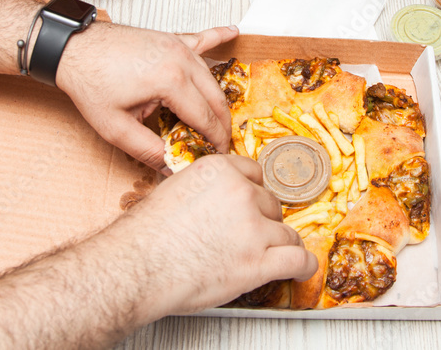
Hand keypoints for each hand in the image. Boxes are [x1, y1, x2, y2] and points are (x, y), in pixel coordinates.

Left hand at [56, 22, 236, 169]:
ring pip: (211, 76)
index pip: (206, 118)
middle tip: (218, 143)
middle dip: (221, 124)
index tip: (216, 154)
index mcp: (171, 81)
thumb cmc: (89, 81)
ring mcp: (177, 45)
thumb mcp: (115, 128)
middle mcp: (181, 59)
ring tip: (215, 120)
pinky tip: (232, 32)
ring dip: (215, 99)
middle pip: (216, 98)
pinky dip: (218, 38)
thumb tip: (170, 167)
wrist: (72, 48)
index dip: (214, 141)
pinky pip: (200, 39)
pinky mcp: (169, 38)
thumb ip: (148, 150)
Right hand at [111, 154, 317, 318]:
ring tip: (274, 256)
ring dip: (280, 245)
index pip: (254, 175)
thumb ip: (204, 190)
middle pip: (271, 204)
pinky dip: (303, 266)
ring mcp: (253, 227)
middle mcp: (241, 193)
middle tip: (247, 238)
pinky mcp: (259, 262)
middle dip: (263, 221)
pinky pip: (296, 259)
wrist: (136, 267)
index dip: (253, 194)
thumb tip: (215, 200)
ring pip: (286, 232)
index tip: (253, 206)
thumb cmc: (145, 236)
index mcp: (219, 171)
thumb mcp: (174, 191)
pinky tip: (303, 269)